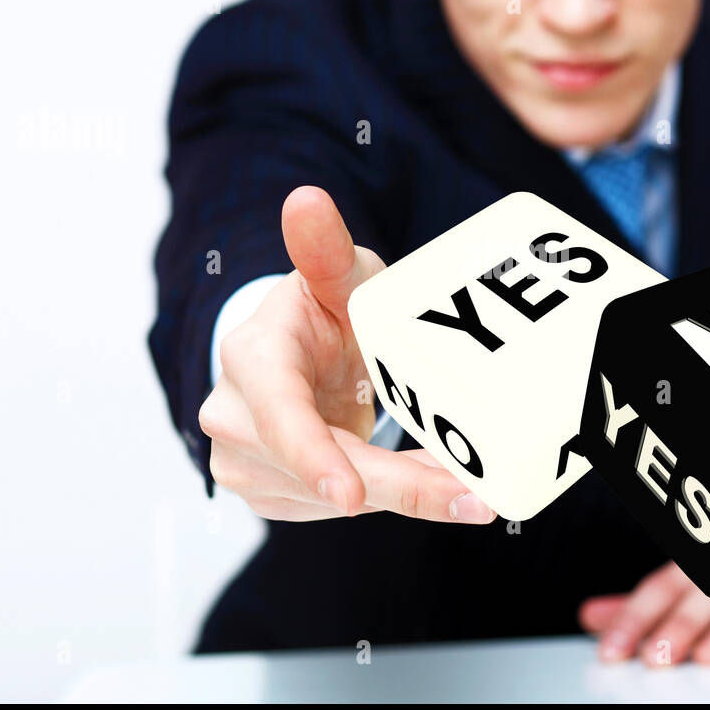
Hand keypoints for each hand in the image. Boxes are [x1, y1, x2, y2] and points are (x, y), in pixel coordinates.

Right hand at [197, 185, 496, 524]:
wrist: (301, 357)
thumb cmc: (324, 312)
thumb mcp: (338, 278)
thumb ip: (326, 250)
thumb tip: (307, 198)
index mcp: (252, 359)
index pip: (278, 413)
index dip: (313, 457)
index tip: (351, 497)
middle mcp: (233, 419)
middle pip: (326, 468)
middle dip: (404, 487)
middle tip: (475, 498)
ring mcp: (245, 465)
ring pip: (338, 500)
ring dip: (407, 494)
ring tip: (468, 486)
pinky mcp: (271, 495)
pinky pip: (340, 510)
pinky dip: (389, 499)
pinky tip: (428, 483)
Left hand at [579, 555, 709, 665]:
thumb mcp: (701, 589)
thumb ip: (651, 607)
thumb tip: (590, 617)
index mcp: (709, 561)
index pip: (664, 586)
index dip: (634, 618)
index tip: (611, 653)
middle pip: (708, 592)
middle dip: (679, 626)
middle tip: (655, 660)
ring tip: (709, 660)